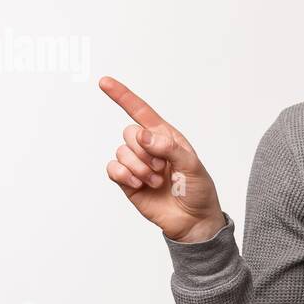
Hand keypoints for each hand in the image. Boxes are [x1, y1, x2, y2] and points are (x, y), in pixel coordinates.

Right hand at [98, 76, 225, 242]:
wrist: (193, 221)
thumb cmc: (198, 191)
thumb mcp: (192, 165)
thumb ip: (168, 147)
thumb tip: (143, 134)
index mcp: (166, 137)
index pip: (141, 112)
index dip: (123, 96)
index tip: (104, 82)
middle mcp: (149, 148)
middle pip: (129, 132)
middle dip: (144, 151)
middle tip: (162, 168)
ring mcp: (137, 164)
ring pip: (121, 151)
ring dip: (139, 167)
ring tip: (156, 181)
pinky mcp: (127, 181)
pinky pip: (112, 168)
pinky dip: (124, 175)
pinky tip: (139, 184)